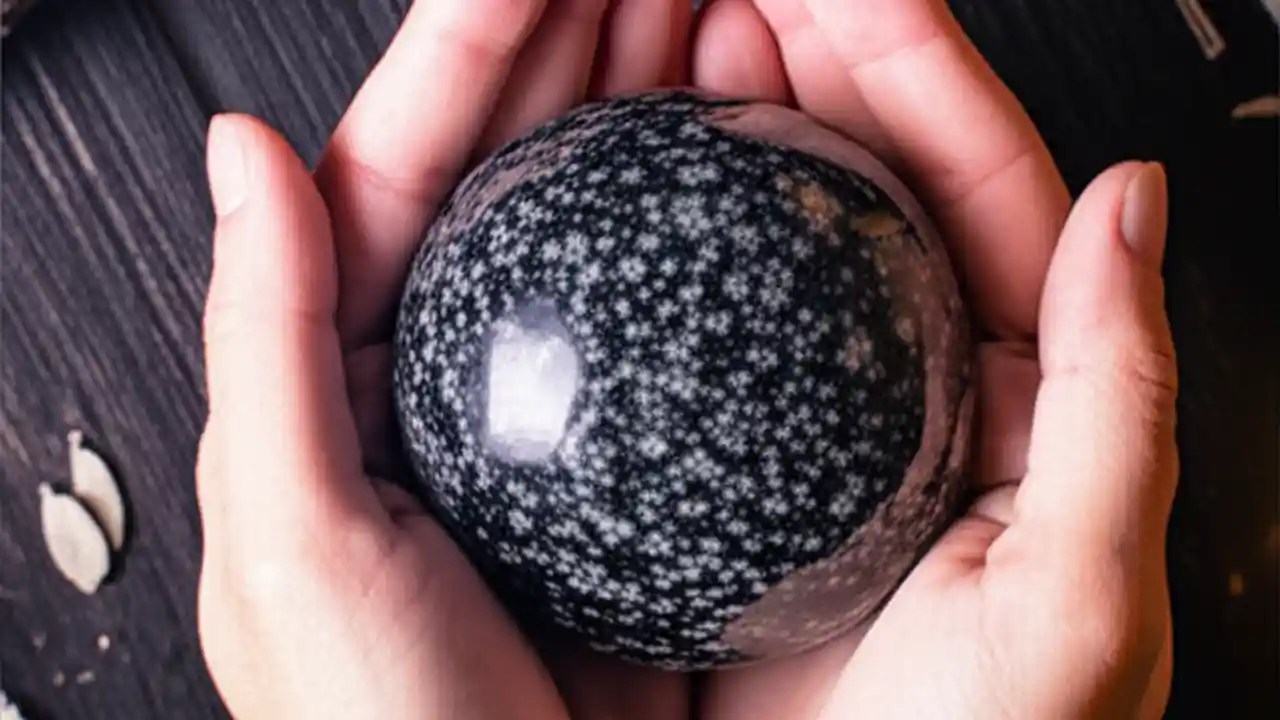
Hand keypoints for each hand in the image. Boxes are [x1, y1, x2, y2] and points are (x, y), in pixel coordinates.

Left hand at [195, 2, 694, 717]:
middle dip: (580, 42)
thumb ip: (262, 342)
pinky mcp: (631, 446)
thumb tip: (243, 156)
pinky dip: (702, 221)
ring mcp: (550, 398)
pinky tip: (752, 161)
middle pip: (507, 164)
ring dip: (646, 105)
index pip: (399, 160)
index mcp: (343, 361)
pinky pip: (663, 305)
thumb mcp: (289, 540)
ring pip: (590, 215)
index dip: (473, 42)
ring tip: (713, 18)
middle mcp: (445, 363)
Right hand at [691, 2, 1176, 717]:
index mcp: (1016, 390)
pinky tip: (614, 179)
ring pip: (776, 233)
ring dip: (729, 125)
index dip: (910, 61)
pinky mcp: (726, 450)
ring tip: (664, 39)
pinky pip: (696, 319)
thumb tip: (1128, 205)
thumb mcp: (1080, 592)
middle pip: (866, 180)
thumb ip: (1122, 394)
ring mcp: (814, 410)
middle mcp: (915, 383)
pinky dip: (663, 234)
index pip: (980, 186)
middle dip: (804, 57)